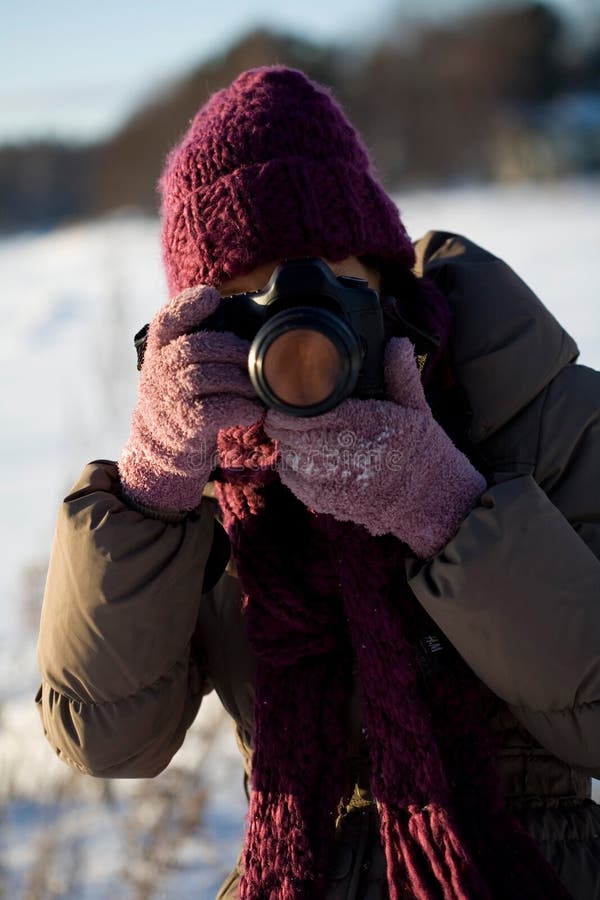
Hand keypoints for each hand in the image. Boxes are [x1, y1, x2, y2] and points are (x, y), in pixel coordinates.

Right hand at [119, 284, 262, 510]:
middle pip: (196, 347)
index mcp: (159, 349)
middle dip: (233, 350)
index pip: (166, 320)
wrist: (164, 445)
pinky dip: (241, 407)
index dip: (187, 305)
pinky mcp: (184, 423)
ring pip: (207, 377)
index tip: (212, 296)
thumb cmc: (184, 396)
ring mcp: (168, 397)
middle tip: (255, 358)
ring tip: (258, 387)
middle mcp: (158, 370)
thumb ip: (199, 344)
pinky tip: (254, 409)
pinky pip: (217, 409)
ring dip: (240, 380)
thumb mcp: (178, 366)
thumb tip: (251, 326)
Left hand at [264, 338, 485, 557]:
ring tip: (304, 436)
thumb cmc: (423, 453)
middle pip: (285, 428)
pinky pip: (289, 476)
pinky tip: (309, 460)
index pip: (303, 406)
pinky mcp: (321, 499)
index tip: (291, 392)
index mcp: (361, 422)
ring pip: (285, 450)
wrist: (428, 504)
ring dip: (290, 442)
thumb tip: (397, 342)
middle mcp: (340, 450)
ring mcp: (327, 478)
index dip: (289, 398)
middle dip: (285, 418)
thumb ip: (400, 375)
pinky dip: (293, 466)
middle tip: (293, 412)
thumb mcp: (416, 408)